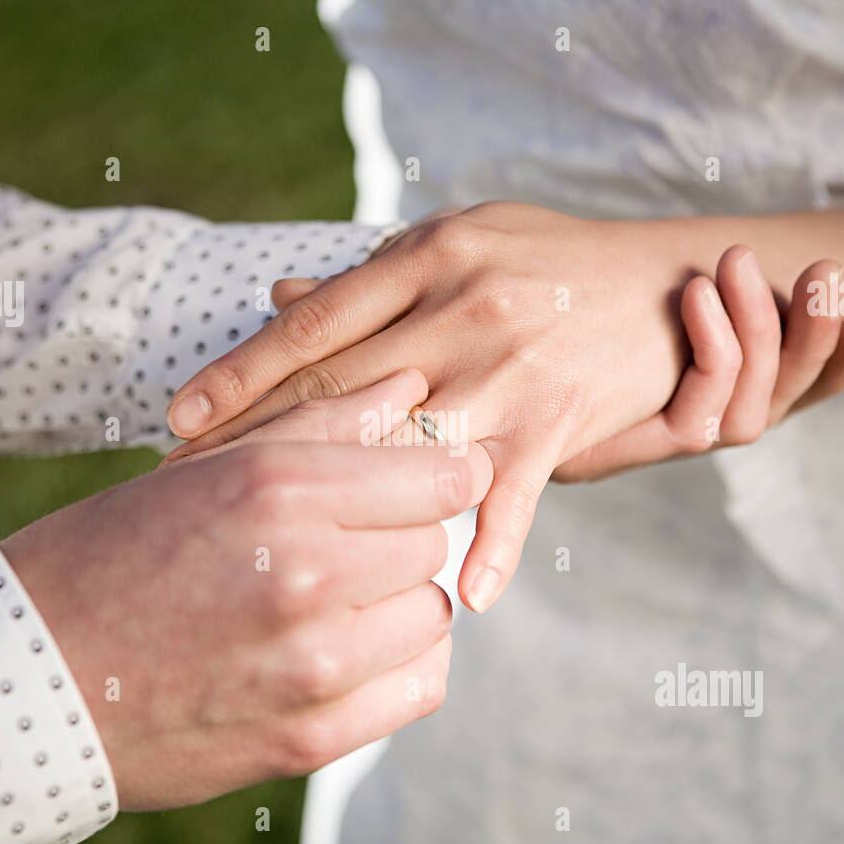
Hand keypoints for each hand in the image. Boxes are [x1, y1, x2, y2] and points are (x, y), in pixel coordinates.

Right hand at [1, 375, 490, 809]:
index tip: (424, 485)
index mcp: (280, 489)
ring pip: (432, 617)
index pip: (442, 476)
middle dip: (400, 540)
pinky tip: (349, 653)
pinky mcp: (311, 738)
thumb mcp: (204, 470)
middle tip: (345, 548)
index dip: (442, 475)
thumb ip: (321, 427)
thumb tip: (413, 390)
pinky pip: (418, 688)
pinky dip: (399, 668)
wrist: (22, 677)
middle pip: (432, 545)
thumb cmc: (107, 556)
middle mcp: (307, 573)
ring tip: (337, 604)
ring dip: (398, 606)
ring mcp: (313, 664)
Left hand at [164, 202, 843, 610]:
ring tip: (287, 558)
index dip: (241, 374)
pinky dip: (493, 542)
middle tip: (193, 494)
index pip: (315, 326)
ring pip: (411, 444)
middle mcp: (460, 305)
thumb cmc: (551, 265)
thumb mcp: (457, 247)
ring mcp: (510, 363)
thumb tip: (279, 295)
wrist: (668, 282)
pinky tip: (466, 596)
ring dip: (346, 508)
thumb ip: (373, 280)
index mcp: (426, 257)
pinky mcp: (559, 414)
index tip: (176, 421)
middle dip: (261, 445)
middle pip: (341, 388)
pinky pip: (515, 489)